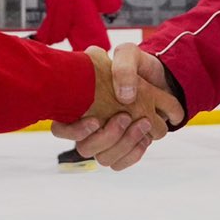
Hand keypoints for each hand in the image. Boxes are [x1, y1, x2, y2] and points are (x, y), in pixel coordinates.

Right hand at [51, 45, 182, 170]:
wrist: (158, 79)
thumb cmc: (137, 66)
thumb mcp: (129, 55)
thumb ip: (123, 66)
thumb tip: (124, 96)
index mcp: (81, 105)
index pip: (61, 129)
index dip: (74, 131)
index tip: (95, 120)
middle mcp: (89, 126)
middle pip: (85, 149)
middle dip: (108, 137)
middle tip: (127, 117)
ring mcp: (105, 140)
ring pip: (105, 159)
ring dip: (125, 144)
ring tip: (145, 123)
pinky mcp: (122, 149)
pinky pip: (120, 164)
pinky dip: (134, 154)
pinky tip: (146, 137)